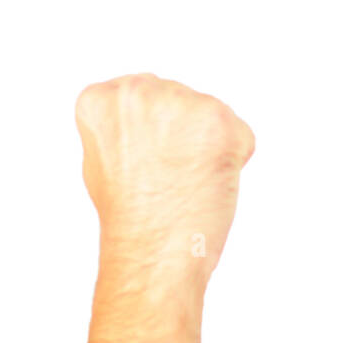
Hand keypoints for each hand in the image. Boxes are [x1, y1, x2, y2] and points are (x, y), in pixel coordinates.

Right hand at [74, 72, 255, 286]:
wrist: (152, 253)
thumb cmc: (130, 220)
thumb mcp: (102, 159)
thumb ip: (123, 125)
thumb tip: (150, 118)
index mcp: (103, 97)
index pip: (146, 97)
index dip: (155, 137)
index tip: (148, 165)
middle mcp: (137, 90)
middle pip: (181, 102)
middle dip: (185, 137)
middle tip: (170, 179)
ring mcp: (179, 102)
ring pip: (212, 118)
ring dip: (210, 150)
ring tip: (186, 184)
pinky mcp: (218, 121)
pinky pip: (241, 137)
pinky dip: (235, 163)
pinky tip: (208, 185)